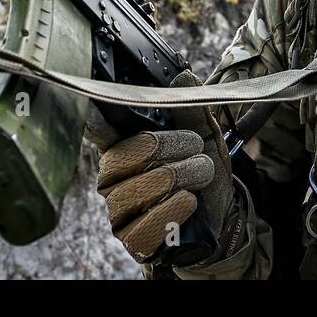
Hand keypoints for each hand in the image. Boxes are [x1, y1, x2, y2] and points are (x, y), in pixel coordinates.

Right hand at [96, 71, 235, 263]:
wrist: (221, 219)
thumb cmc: (203, 175)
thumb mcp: (204, 138)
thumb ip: (191, 110)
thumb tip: (184, 76)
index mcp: (124, 148)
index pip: (99, 131)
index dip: (94, 120)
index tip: (94, 109)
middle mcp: (113, 179)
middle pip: (129, 154)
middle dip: (169, 147)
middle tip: (195, 148)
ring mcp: (119, 211)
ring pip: (138, 188)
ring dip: (180, 177)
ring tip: (200, 174)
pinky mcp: (131, 240)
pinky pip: (144, 225)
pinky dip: (173, 210)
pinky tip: (189, 203)